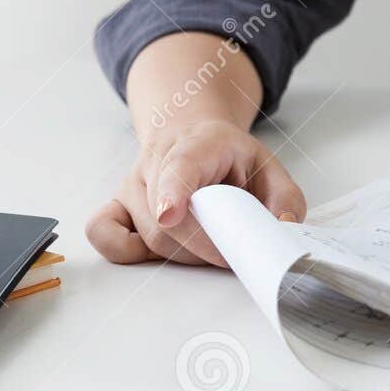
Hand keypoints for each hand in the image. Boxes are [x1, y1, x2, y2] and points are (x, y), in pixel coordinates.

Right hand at [86, 120, 305, 265]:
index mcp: (199, 142)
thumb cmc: (229, 158)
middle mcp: (157, 160)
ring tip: (208, 242)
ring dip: (184, 255)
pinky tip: (159, 250)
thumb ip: (286, 198)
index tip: (171, 214)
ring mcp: (132, 184)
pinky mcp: (116, 205)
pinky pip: (104, 235)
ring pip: (148, 236)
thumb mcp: (268, 167)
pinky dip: (127, 251)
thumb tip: (282, 229)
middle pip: (167, 220)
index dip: (174, 190)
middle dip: (204, 248)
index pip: (180, 165)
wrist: (192, 135)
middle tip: (233, 253)